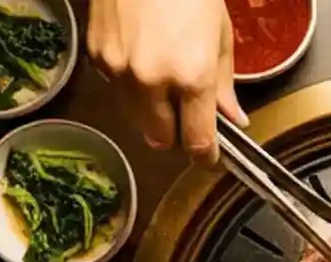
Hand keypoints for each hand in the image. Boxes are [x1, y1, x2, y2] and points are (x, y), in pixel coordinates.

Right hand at [88, 0, 246, 162]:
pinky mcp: (97, 58)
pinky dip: (131, 85)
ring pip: (136, 118)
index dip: (205, 155)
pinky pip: (116, 90)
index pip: (197, 142)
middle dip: (176, 133)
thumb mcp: (219, 35)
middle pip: (161, 139)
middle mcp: (152, 80)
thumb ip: (223, 85)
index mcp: (191, 76)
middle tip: (188, 112)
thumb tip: (233, 120)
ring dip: (152, 111)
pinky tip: (142, 55)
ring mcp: (119, 71)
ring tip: (165, 74)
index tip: (209, 156)